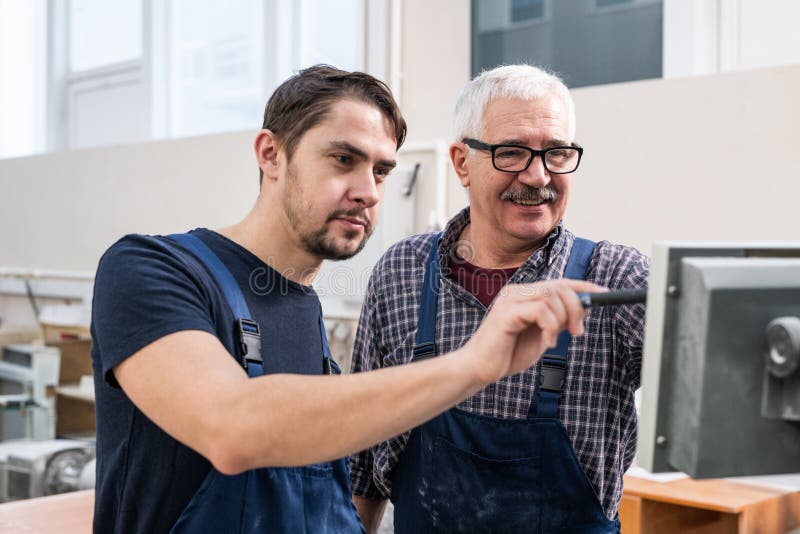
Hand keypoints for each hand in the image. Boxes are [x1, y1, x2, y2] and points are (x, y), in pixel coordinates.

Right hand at [461, 279, 606, 385]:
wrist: (479, 368)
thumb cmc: (507, 353)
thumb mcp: (541, 335)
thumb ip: (558, 321)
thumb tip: (584, 309)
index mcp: (524, 294)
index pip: (560, 282)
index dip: (584, 286)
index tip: (604, 294)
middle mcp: (517, 291)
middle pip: (560, 286)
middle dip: (576, 308)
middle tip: (577, 332)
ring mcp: (510, 300)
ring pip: (553, 297)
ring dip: (563, 321)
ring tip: (555, 340)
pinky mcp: (507, 313)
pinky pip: (541, 311)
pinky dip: (551, 328)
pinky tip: (546, 343)